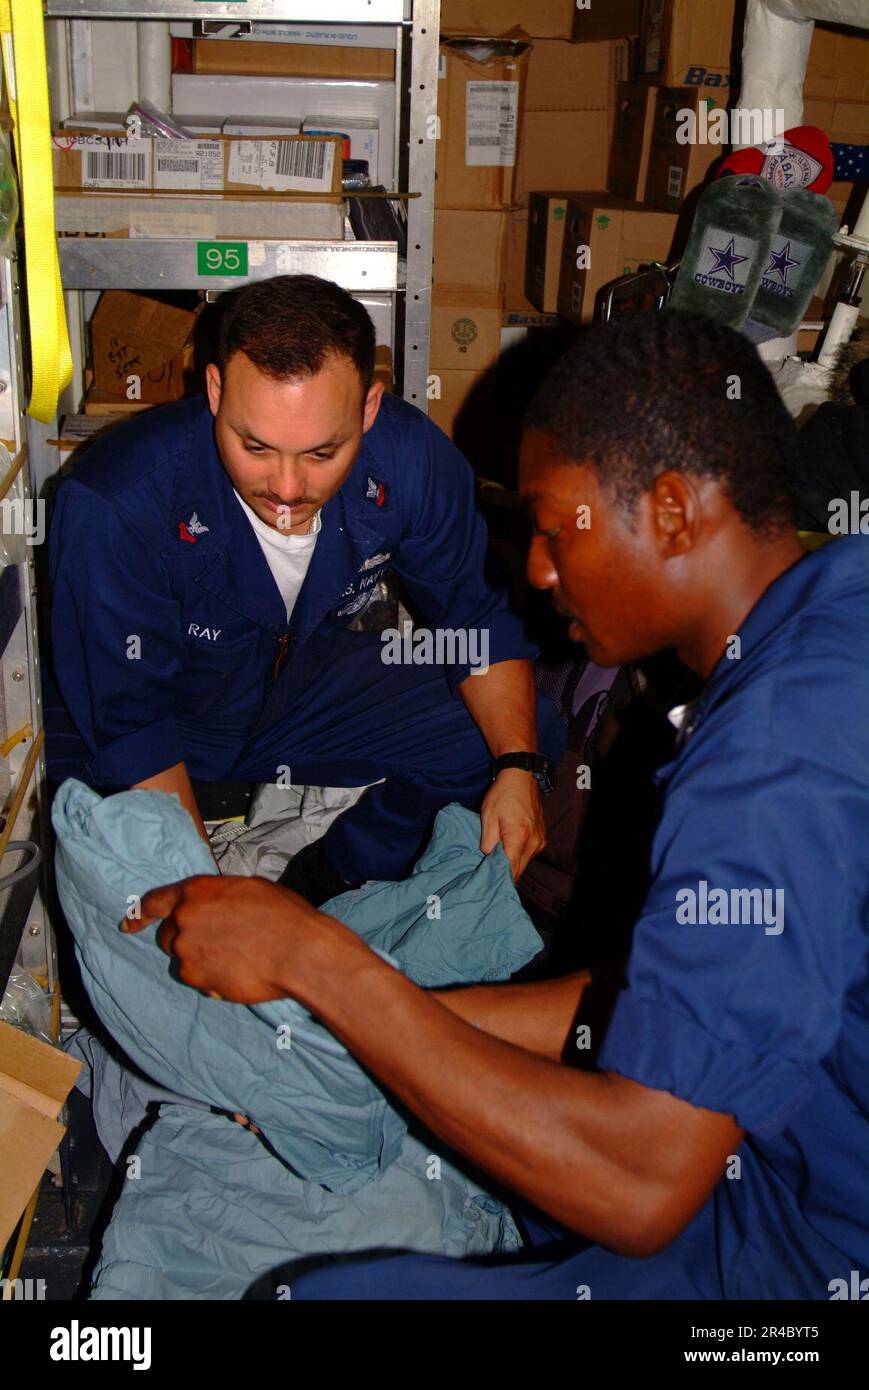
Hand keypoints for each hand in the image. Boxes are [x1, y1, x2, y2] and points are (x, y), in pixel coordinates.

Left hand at [121, 874, 319, 1003]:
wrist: (297, 952)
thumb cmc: (283, 916)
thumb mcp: (247, 889)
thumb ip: (217, 897)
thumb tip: (212, 907)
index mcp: (195, 891)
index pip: (154, 901)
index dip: (138, 914)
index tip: (127, 923)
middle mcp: (184, 920)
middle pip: (168, 936)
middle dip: (186, 939)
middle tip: (219, 941)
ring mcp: (187, 952)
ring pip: (185, 960)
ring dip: (203, 960)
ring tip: (239, 956)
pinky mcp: (196, 979)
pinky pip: (199, 981)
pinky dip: (213, 979)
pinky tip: (240, 971)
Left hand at [479, 769, 545, 879]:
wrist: (521, 777)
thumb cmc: (503, 795)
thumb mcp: (488, 816)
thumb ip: (487, 840)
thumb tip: (488, 857)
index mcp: (519, 836)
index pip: (511, 868)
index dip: (499, 877)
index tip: (488, 880)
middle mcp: (533, 842)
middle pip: (519, 869)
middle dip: (505, 873)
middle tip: (489, 874)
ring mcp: (540, 840)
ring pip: (525, 863)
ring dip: (512, 865)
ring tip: (497, 862)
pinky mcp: (542, 838)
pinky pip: (529, 854)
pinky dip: (519, 856)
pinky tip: (508, 852)